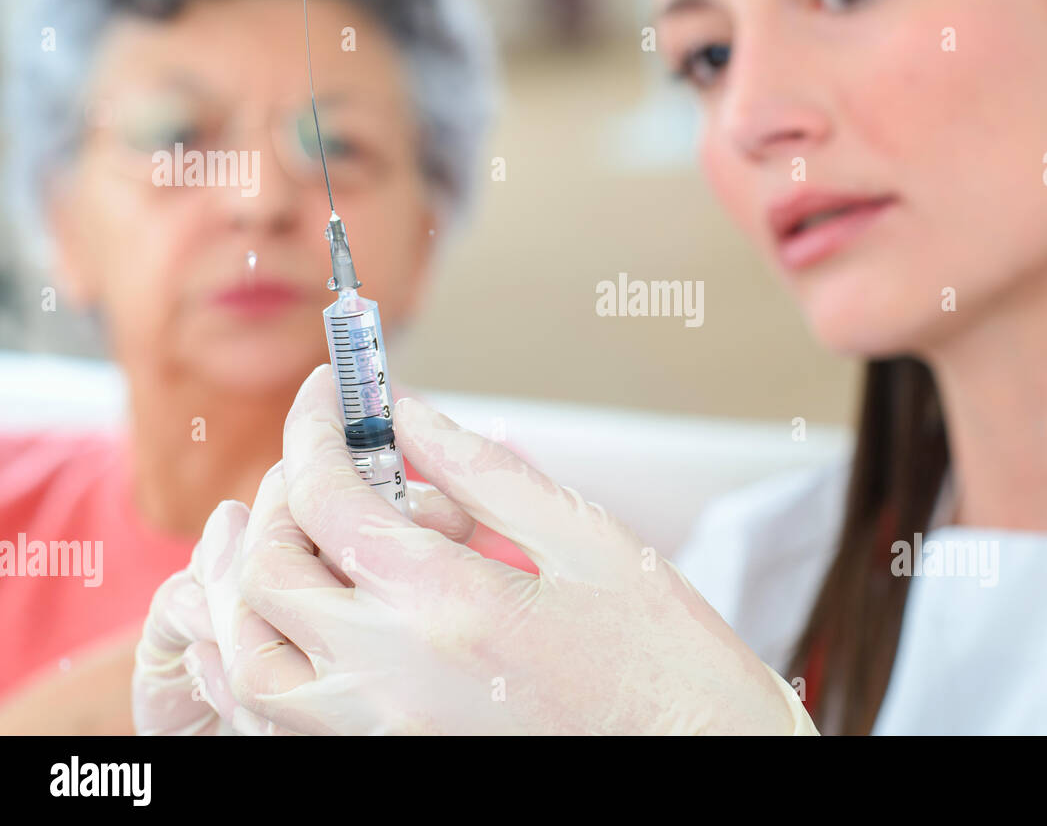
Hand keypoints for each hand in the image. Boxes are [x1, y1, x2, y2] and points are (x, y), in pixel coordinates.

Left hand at [222, 365, 816, 734]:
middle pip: (270, 576)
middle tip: (324, 458)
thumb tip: (404, 414)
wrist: (697, 753)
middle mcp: (393, 680)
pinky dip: (254, 657)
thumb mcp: (583, 537)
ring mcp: (381, 735)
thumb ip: (477, 470)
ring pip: (248, 664)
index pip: (330, 499)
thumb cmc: (661, 655)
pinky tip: (287, 613)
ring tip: (285, 531)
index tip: (327, 390)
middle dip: (280, 496)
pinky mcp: (388, 760)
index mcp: (450, 607)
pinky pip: (275, 719)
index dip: (316, 427)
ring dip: (244, 584)